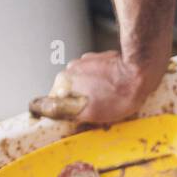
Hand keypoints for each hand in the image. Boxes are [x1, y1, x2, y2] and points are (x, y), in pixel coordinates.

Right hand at [29, 51, 165, 122]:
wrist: (140, 71)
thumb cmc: (118, 95)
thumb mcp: (88, 112)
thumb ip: (60, 110)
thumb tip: (36, 108)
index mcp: (64, 82)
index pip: (52, 101)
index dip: (61, 112)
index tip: (71, 118)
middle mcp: (70, 69)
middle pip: (70, 93)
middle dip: (81, 103)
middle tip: (98, 112)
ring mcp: (85, 62)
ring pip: (84, 83)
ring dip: (93, 92)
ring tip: (110, 99)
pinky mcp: (99, 59)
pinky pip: (96, 75)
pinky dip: (103, 82)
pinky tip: (115, 88)